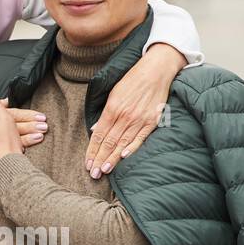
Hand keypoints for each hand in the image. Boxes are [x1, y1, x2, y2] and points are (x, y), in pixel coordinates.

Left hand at [84, 42, 184, 177]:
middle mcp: (124, 116)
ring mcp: (139, 119)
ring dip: (113, 158)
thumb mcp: (114, 93)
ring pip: (123, 143)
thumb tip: (94, 130)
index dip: (92, 151)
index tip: (87, 163)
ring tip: (104, 170)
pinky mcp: (152, 121)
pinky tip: (124, 158)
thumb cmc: (133, 80)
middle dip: (99, 159)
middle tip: (93, 174)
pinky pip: (140, 138)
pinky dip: (132, 148)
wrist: (156, 71)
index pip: (99, 135)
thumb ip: (105, 114)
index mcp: (112, 108)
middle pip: (109, 142)